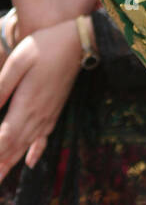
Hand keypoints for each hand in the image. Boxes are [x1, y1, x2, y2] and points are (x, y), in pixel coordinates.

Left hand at [0, 23, 83, 178]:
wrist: (79, 42)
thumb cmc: (45, 46)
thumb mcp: (18, 61)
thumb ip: (2, 87)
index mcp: (26, 105)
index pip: (3, 139)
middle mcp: (37, 116)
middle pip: (12, 148)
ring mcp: (48, 115)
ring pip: (25, 146)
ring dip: (10, 163)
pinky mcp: (55, 110)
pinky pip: (43, 138)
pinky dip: (35, 152)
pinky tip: (29, 163)